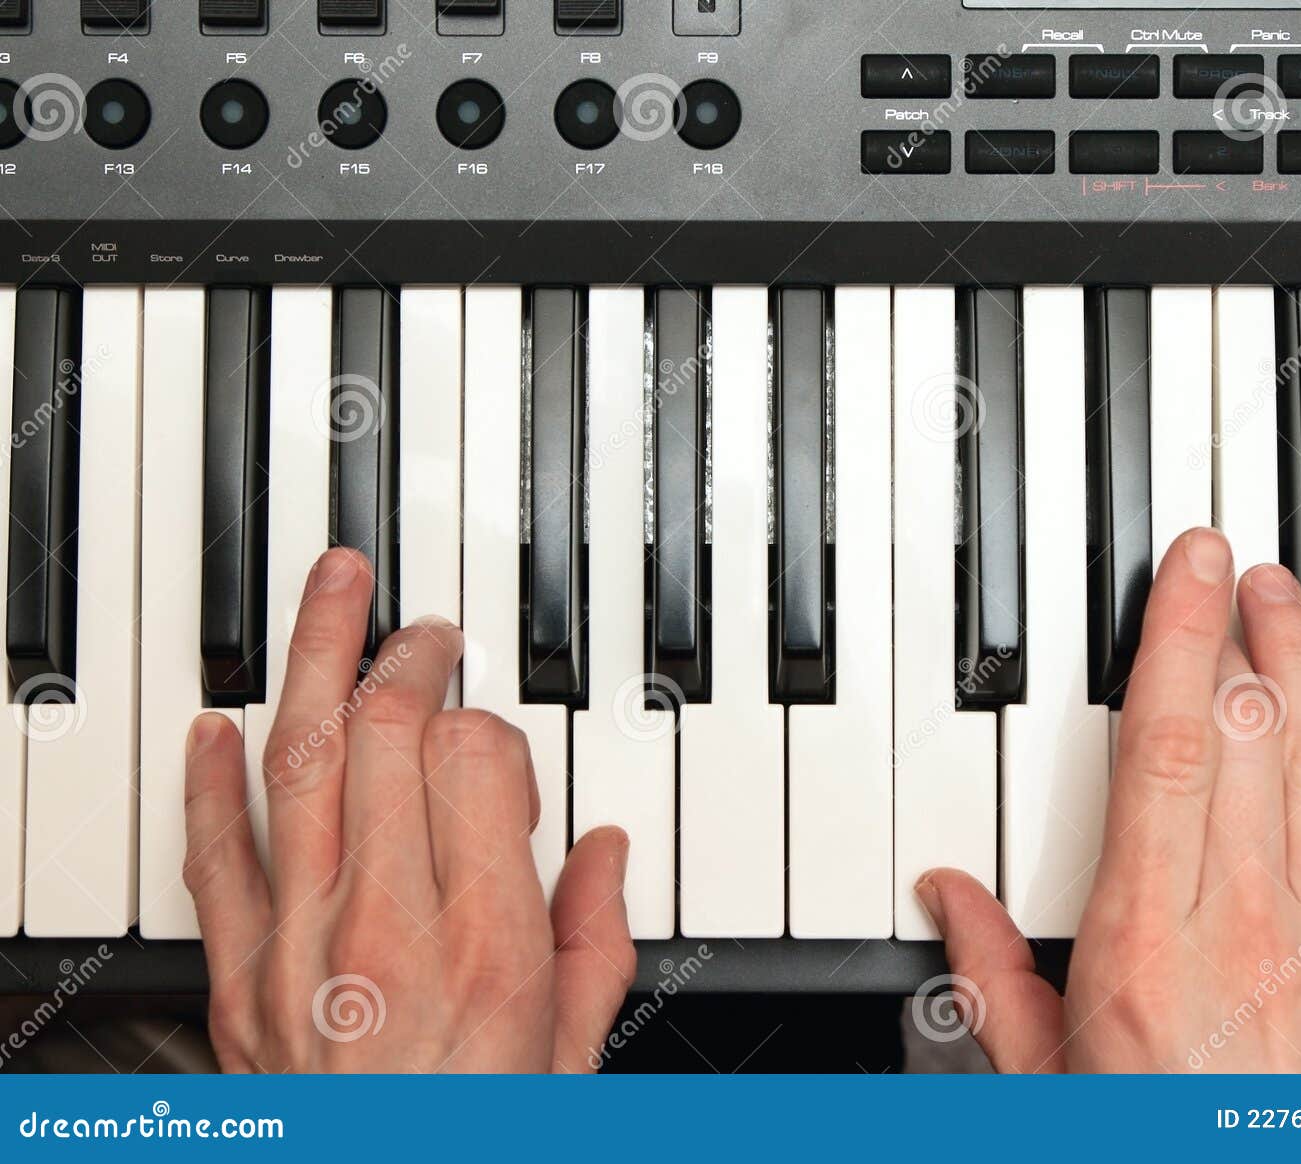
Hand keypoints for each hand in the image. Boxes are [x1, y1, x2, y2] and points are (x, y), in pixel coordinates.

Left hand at [182, 548, 634, 1072]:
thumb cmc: (481, 1138)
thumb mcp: (572, 1058)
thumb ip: (596, 941)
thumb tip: (608, 855)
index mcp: (488, 941)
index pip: (478, 759)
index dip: (493, 725)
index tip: (499, 739)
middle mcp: (388, 928)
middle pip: (386, 735)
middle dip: (411, 657)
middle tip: (428, 630)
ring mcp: (300, 947)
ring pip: (300, 762)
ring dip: (313, 660)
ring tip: (331, 590)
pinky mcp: (239, 979)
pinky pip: (215, 855)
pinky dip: (208, 782)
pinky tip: (213, 726)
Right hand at [918, 528, 1300, 1072]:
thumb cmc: (1138, 1150)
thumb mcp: (1035, 1076)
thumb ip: (987, 971)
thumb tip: (942, 894)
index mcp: (1143, 939)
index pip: (1165, 745)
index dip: (1182, 638)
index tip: (1191, 567)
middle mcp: (1243, 928)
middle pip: (1253, 737)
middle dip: (1250, 630)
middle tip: (1240, 562)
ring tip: (1294, 614)